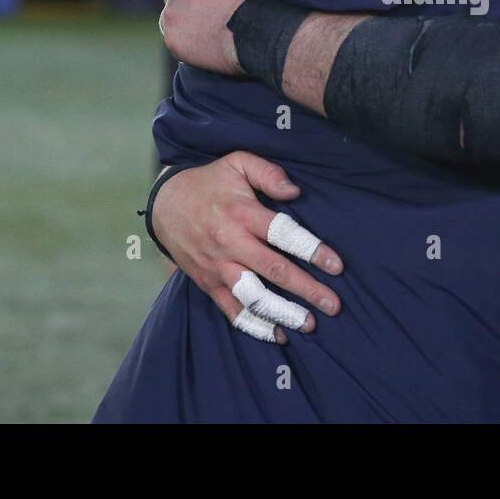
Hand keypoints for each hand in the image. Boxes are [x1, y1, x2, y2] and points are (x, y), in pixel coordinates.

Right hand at [153, 152, 343, 342]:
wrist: (163, 204)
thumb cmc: (209, 183)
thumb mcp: (237, 163)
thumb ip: (268, 173)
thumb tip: (295, 191)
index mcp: (242, 213)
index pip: (282, 234)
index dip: (311, 250)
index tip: (336, 266)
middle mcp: (230, 243)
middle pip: (273, 270)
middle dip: (306, 289)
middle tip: (333, 305)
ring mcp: (218, 267)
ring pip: (253, 296)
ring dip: (283, 313)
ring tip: (309, 324)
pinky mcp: (208, 283)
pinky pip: (231, 309)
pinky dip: (254, 325)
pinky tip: (278, 335)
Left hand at [160, 0, 257, 73]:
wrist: (258, 33)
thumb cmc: (256, 2)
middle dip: (188, 2)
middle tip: (209, 15)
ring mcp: (171, 13)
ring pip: (172, 17)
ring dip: (184, 22)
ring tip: (207, 33)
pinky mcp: (172, 39)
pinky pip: (175, 40)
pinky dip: (186, 43)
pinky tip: (204, 47)